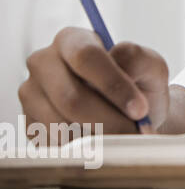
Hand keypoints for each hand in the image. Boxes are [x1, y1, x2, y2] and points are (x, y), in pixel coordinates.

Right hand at [19, 27, 168, 137]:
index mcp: (72, 40)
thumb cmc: (140, 85)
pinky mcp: (30, 123)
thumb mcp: (151, 66)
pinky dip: (83, 148)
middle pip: (71, 97)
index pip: (86, 57)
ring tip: (122, 135)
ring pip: (61, 125)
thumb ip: (139, 58)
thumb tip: (118, 58)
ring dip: (99, 137)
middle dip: (109, 120)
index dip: (114, 85)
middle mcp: (43, 62)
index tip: (140, 110)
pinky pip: (54, 143)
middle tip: (135, 133)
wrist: (130, 115)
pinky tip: (102, 140)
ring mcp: (31, 94)